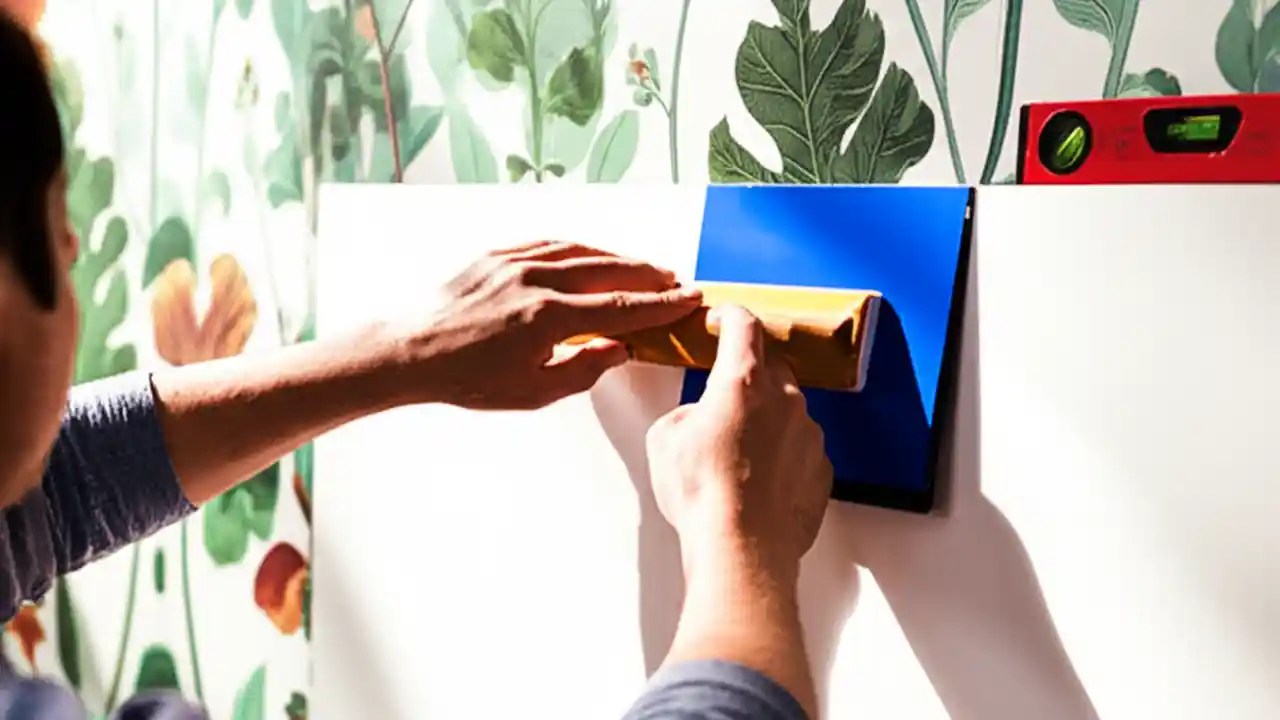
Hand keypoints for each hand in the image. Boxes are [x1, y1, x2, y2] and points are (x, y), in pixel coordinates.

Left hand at [398, 240, 701, 409]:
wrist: (412, 352)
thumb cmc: (467, 378)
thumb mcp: (533, 392)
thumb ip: (585, 369)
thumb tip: (619, 349)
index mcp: (549, 318)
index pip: (621, 307)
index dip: (661, 304)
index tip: (688, 300)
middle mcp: (536, 281)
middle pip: (610, 270)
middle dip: (648, 276)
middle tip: (674, 280)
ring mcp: (516, 262)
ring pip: (583, 251)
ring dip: (619, 258)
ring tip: (643, 268)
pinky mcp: (497, 255)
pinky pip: (551, 244)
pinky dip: (581, 248)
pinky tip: (595, 255)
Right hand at [646, 304, 832, 576]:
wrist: (742, 548)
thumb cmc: (703, 494)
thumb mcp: (665, 439)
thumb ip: (686, 413)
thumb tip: (698, 420)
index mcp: (744, 380)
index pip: (744, 326)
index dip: (730, 317)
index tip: (724, 318)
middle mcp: (785, 399)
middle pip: (772, 367)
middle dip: (750, 375)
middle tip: (726, 395)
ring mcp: (809, 434)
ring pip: (789, 411)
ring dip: (767, 422)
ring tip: (737, 455)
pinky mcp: (822, 470)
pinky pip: (802, 450)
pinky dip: (783, 457)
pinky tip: (759, 481)